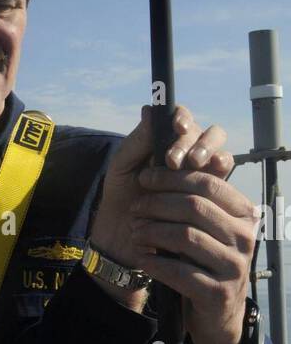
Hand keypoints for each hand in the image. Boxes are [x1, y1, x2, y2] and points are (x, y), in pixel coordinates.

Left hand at [91, 105, 211, 270]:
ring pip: (220, 155)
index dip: (184, 119)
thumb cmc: (121, 198)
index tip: (176, 126)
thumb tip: (150, 109)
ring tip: (190, 166)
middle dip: (197, 142)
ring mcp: (202, 175)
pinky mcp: (212, 198)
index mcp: (169, 141)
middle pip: (210, 135)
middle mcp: (190, 154)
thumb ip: (138, 141)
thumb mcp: (123, 167)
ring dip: (208, 155)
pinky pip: (222, 183)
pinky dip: (217, 176)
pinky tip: (206, 178)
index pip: (184, 120)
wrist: (124, 235)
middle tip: (176, 159)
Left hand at [129, 133, 258, 343]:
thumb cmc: (198, 260)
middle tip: (134, 206)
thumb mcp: (197, 223)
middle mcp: (245, 235)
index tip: (144, 175)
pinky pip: (179, 271)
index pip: (208, 181)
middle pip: (195, 206)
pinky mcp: (218, 293)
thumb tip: (152, 116)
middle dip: (158, 202)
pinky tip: (141, 257)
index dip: (172, 175)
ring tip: (134, 230)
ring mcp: (235, 266)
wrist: (211, 316)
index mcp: (241, 212)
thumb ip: (184, 182)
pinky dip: (154, 262)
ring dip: (151, 231)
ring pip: (185, 237)